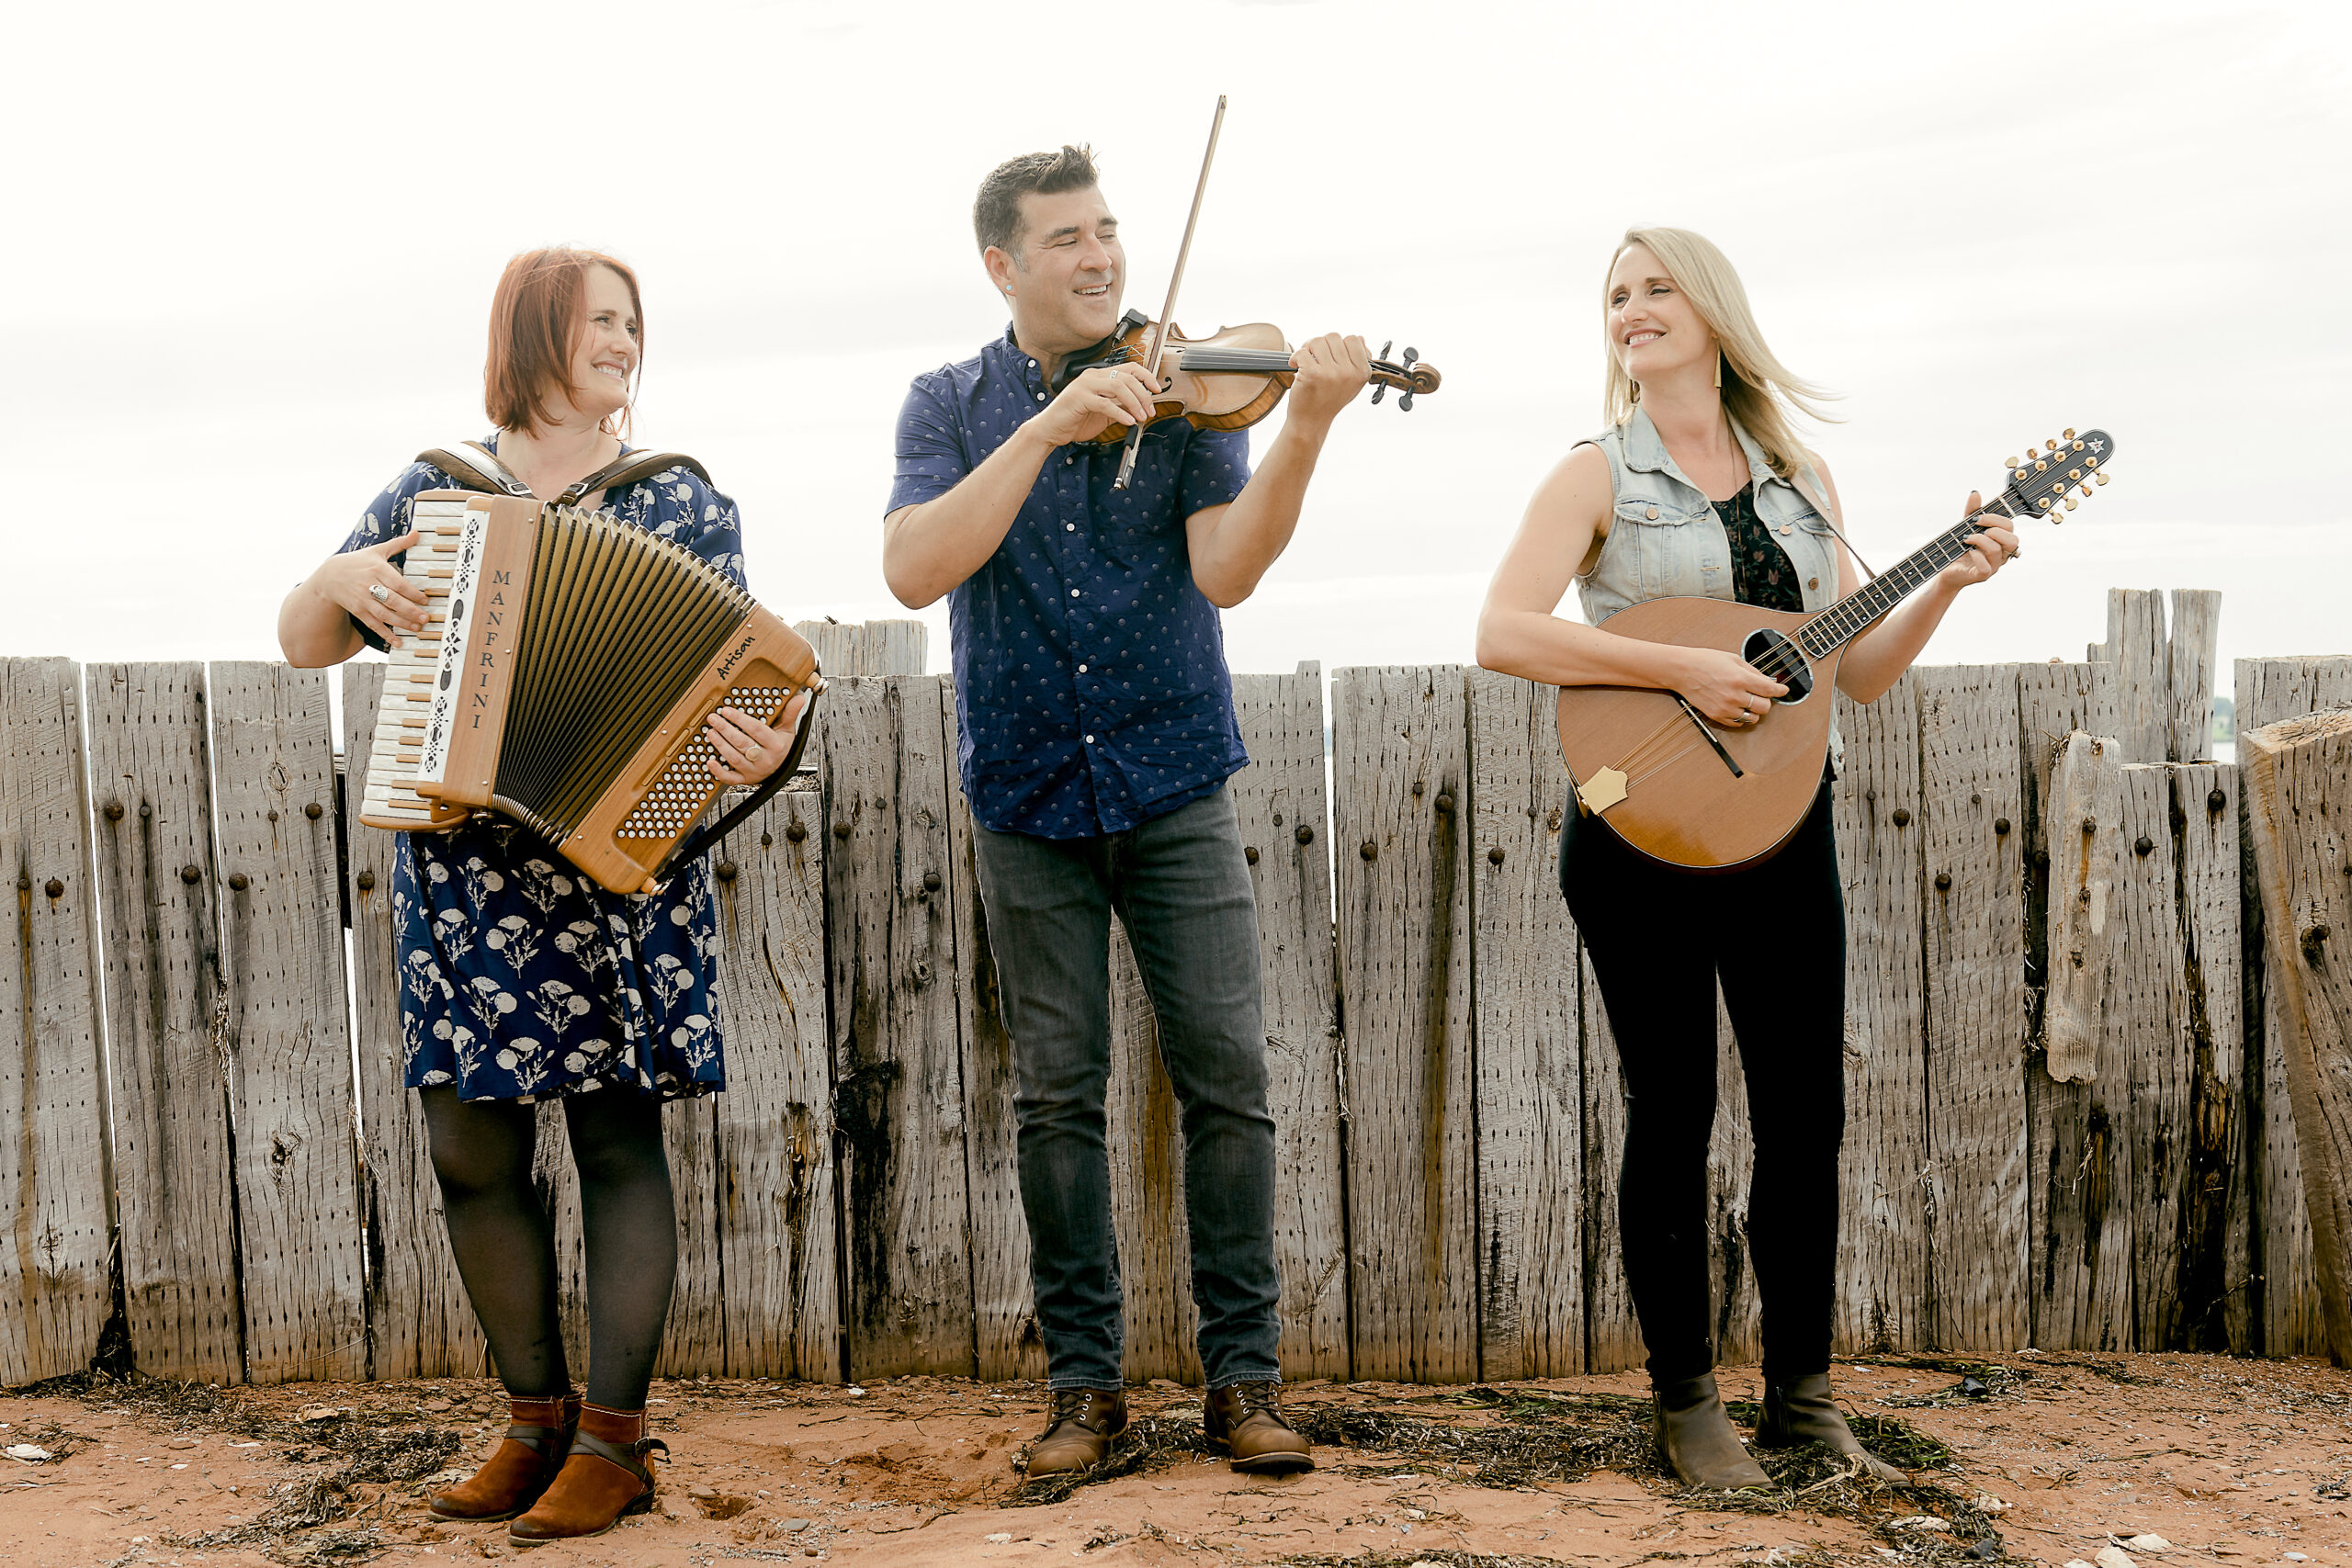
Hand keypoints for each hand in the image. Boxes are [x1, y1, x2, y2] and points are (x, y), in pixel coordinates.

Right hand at [309, 530, 427, 647]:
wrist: (330, 575)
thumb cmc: (358, 561)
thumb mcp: (377, 550)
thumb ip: (398, 544)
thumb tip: (417, 533)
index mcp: (377, 569)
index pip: (398, 583)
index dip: (412, 593)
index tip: (426, 599)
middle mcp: (370, 585)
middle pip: (392, 600)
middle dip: (410, 611)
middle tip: (426, 618)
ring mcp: (363, 600)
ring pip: (384, 614)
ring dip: (401, 623)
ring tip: (417, 628)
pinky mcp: (358, 610)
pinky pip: (373, 624)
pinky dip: (385, 633)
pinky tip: (397, 642)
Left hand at [705, 691, 810, 785]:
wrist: (781, 769)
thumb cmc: (781, 747)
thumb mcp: (787, 729)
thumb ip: (790, 713)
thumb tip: (799, 697)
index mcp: (776, 745)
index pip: (756, 730)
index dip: (740, 720)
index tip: (727, 711)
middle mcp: (765, 760)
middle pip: (742, 743)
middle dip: (725, 729)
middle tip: (714, 719)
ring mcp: (754, 771)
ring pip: (735, 758)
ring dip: (720, 745)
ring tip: (710, 732)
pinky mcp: (745, 779)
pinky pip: (731, 779)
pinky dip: (719, 772)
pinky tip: (710, 762)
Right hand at [1032, 362, 1163, 446]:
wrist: (1050, 430)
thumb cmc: (1074, 420)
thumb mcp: (1104, 413)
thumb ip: (1120, 407)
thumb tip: (1141, 408)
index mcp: (1099, 375)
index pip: (1129, 368)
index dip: (1146, 377)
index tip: (1157, 389)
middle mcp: (1092, 376)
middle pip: (1127, 377)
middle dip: (1143, 394)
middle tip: (1149, 411)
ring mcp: (1085, 385)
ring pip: (1118, 386)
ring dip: (1134, 403)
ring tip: (1140, 417)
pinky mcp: (1079, 398)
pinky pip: (1105, 403)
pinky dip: (1120, 413)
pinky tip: (1128, 421)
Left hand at [1283, 332, 1372, 428]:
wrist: (1311, 422)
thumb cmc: (1329, 400)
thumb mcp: (1352, 382)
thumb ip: (1358, 361)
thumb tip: (1361, 339)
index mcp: (1362, 372)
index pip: (1354, 339)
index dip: (1339, 344)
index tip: (1331, 356)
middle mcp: (1349, 372)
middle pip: (1333, 337)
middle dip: (1321, 345)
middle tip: (1314, 357)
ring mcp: (1331, 373)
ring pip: (1317, 341)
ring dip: (1308, 349)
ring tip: (1306, 362)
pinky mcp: (1312, 374)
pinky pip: (1302, 352)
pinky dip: (1295, 357)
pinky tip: (1295, 366)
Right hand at [1679, 646, 1788, 728]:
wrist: (1683, 670)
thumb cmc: (1705, 661)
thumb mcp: (1733, 659)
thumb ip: (1753, 671)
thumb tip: (1768, 681)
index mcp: (1740, 678)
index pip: (1770, 690)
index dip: (1780, 690)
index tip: (1783, 690)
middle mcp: (1735, 695)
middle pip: (1764, 707)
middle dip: (1766, 700)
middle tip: (1762, 695)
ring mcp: (1726, 707)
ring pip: (1753, 718)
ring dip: (1754, 710)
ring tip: (1749, 702)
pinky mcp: (1717, 715)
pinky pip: (1738, 723)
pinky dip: (1742, 717)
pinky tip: (1738, 707)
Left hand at [1939, 490, 2019, 589]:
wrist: (1948, 568)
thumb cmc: (1961, 547)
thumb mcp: (1966, 526)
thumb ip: (1972, 511)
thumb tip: (1975, 493)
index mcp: (2002, 540)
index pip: (2009, 526)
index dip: (1995, 518)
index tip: (1977, 517)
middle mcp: (2002, 553)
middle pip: (2013, 540)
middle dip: (1994, 529)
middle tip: (1976, 528)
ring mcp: (1994, 566)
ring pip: (1998, 551)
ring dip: (1980, 540)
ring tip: (1967, 538)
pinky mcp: (1982, 575)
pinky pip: (1986, 567)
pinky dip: (1977, 557)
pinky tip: (1969, 551)